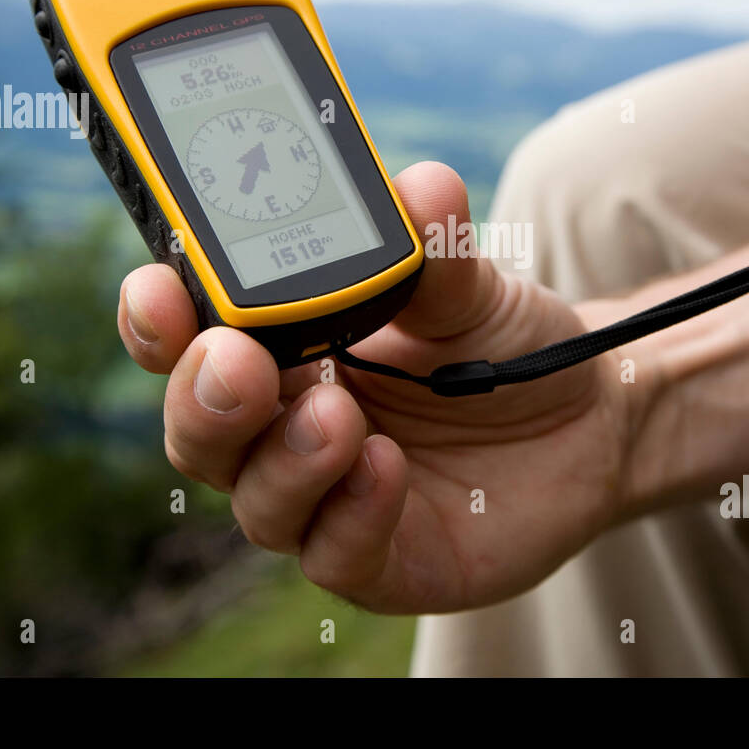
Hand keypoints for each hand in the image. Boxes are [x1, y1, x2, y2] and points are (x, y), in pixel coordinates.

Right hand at [116, 161, 633, 613]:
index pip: (190, 340)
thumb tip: (422, 187)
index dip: (158, 320)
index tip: (158, 286)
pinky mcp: (379, 562)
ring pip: (258, 499)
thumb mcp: (471, 289)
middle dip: (203, 397)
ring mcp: (327, 501)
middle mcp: (286, 429)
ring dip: (284, 458)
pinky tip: (385, 468)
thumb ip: (435, 249)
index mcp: (283, 350)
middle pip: (201, 429)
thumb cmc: (503, 346)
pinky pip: (336, 554)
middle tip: (234, 359)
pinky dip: (351, 513)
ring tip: (335, 415)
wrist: (590, 420)